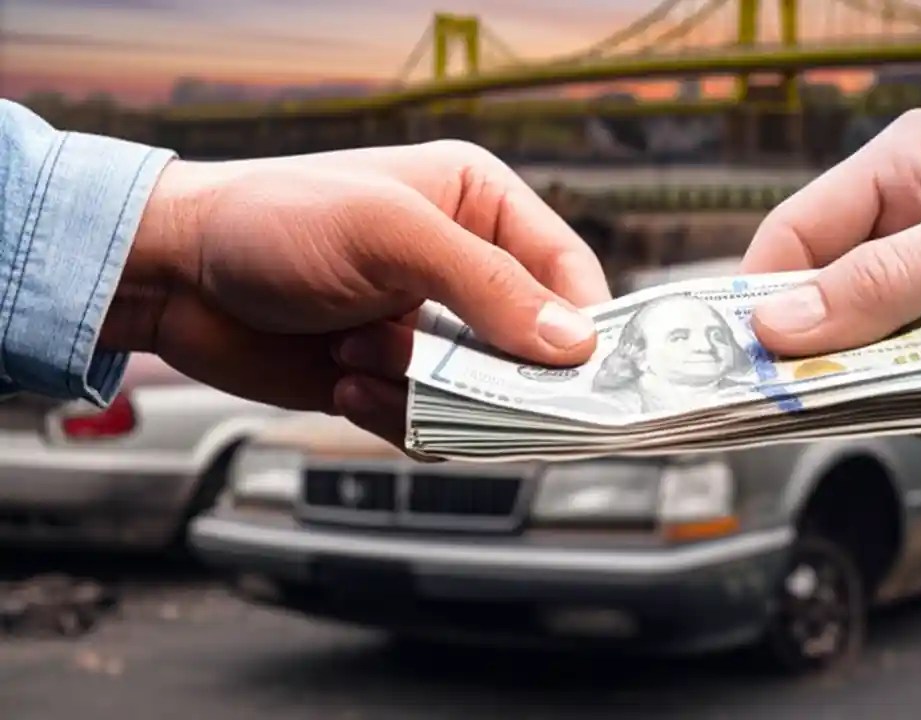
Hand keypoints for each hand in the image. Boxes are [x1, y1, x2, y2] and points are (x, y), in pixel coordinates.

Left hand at [102, 140, 610, 442]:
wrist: (172, 277)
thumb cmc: (271, 220)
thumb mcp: (391, 236)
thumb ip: (489, 287)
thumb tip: (574, 343)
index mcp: (482, 207)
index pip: (570, 274)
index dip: (583, 327)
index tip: (581, 375)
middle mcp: (466, 271)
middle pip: (536, 350)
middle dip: (488, 372)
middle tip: (450, 379)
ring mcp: (431, 331)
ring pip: (487, 399)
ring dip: (426, 393)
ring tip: (358, 357)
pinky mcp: (397, 381)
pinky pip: (436, 426)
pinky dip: (394, 417)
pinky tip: (343, 382)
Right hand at [743, 109, 920, 429]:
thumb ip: (884, 284)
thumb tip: (778, 326)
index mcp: (908, 171)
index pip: (795, 236)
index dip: (765, 300)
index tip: (749, 366)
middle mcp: (918, 230)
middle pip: (826, 308)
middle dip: (845, 356)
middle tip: (866, 392)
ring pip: (876, 362)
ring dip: (915, 389)